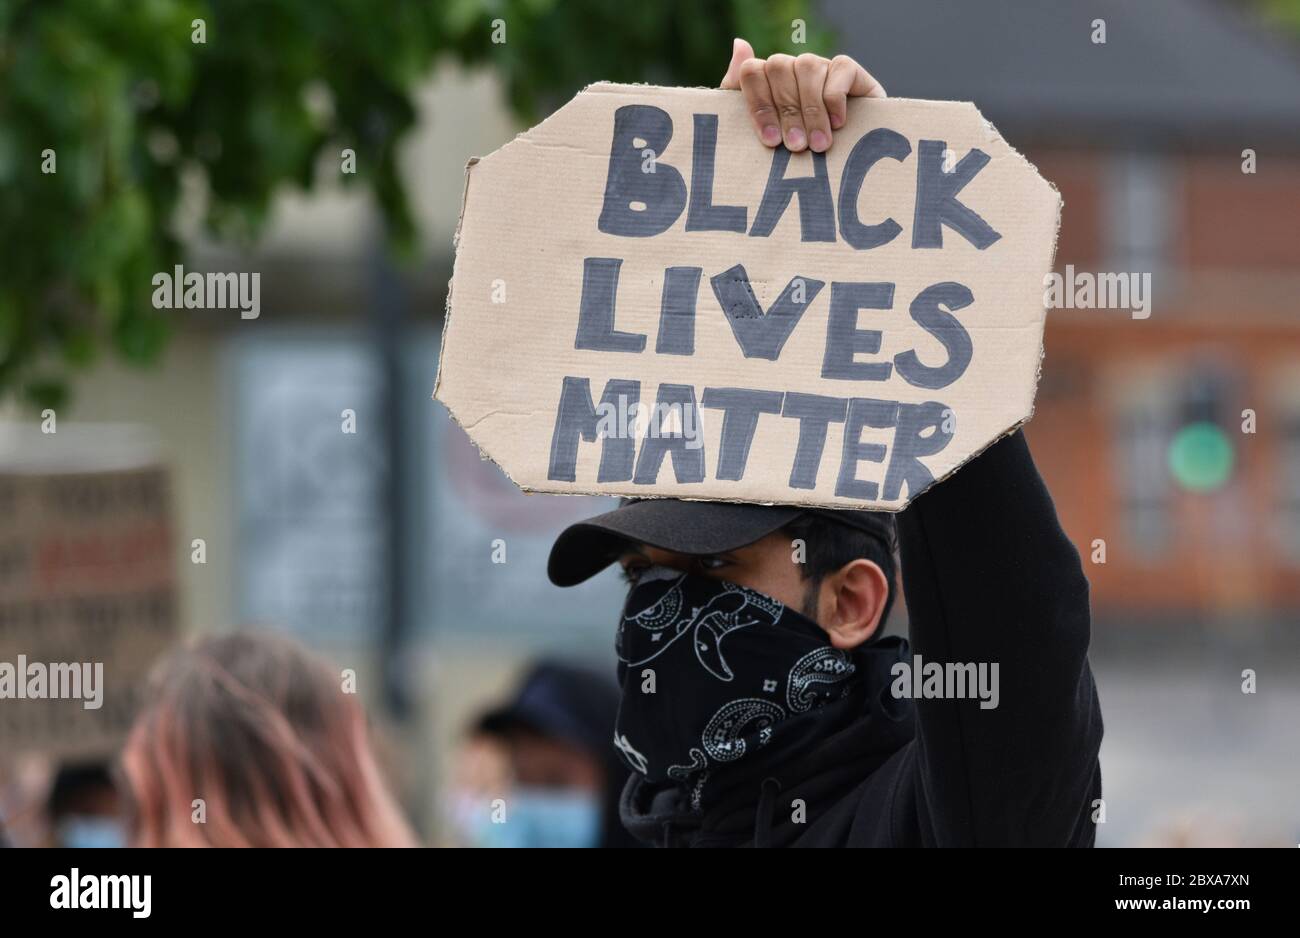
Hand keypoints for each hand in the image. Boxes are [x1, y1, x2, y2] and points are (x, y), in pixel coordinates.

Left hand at [720, 38, 885, 152]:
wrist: (852, 170)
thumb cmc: (799, 160)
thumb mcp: (763, 139)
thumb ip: (740, 91)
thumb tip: (740, 43)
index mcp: (767, 84)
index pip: (751, 70)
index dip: (758, 104)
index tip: (770, 140)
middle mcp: (792, 71)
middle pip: (778, 67)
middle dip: (787, 112)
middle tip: (797, 146)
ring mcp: (821, 68)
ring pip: (807, 66)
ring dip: (811, 109)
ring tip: (818, 144)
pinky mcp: (850, 71)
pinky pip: (839, 69)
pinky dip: (835, 98)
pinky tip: (838, 125)